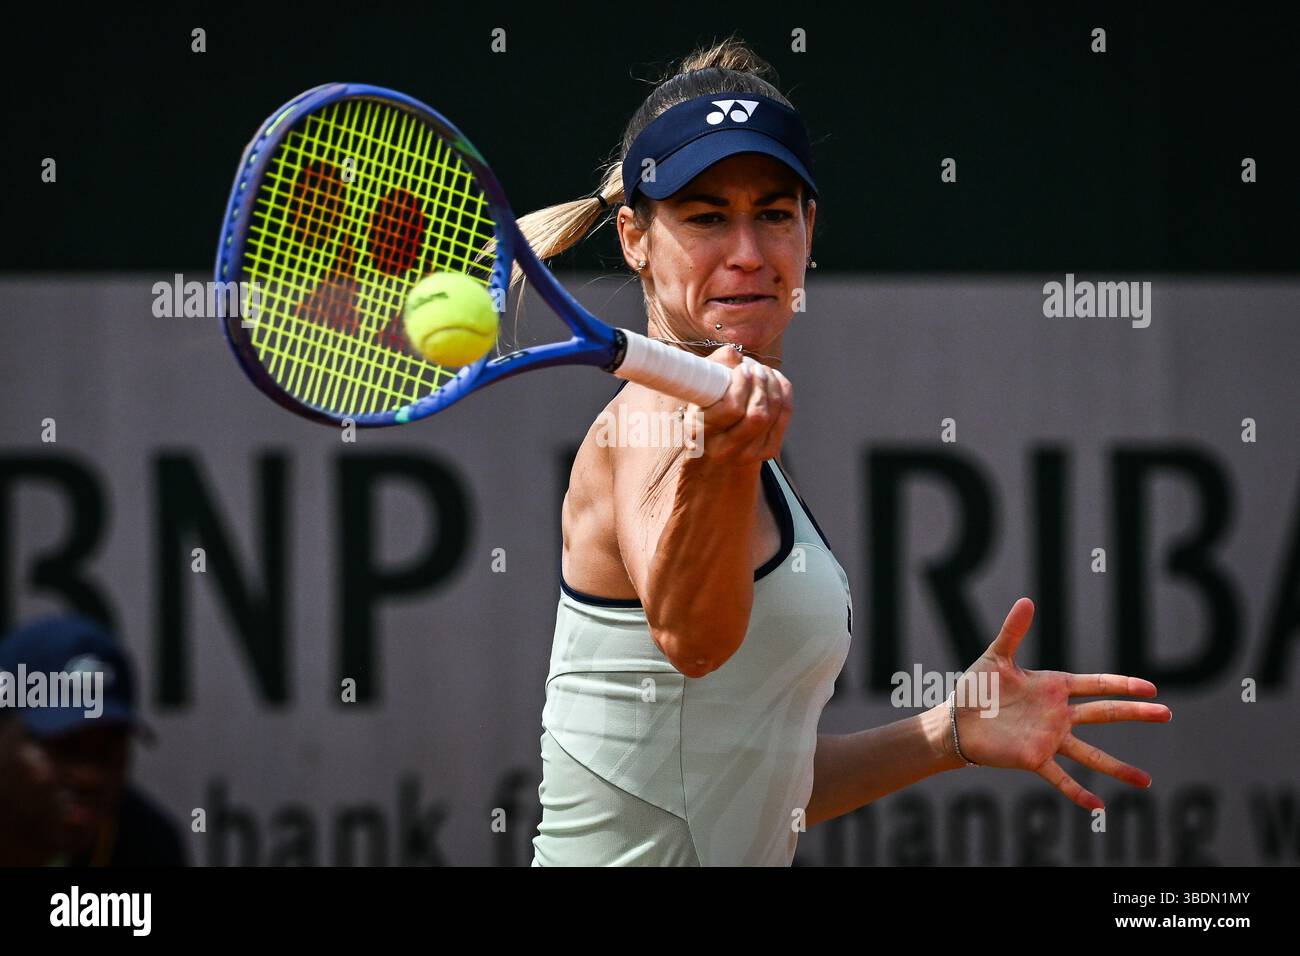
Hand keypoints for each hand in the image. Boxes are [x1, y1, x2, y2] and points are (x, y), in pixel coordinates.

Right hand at [685, 346, 790, 467]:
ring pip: (772, 415)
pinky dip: (783, 393)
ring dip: (772, 386)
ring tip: (763, 371)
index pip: (732, 408)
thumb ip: (713, 366)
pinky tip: (775, 380)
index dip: (741, 383)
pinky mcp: (767, 452)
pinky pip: (783, 417)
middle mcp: (724, 450)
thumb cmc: (702, 405)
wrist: (711, 439)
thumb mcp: (699, 387)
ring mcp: (748, 455)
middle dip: (761, 384)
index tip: (741, 368)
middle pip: (757, 415)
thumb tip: (734, 355)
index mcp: (700, 434)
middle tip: (755, 367)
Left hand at [949, 597, 1171, 809]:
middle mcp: (1057, 715)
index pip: (1096, 684)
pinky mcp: (1034, 758)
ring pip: (1091, 756)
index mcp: (1053, 687)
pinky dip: (1078, 792)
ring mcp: (1049, 738)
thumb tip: (1026, 600)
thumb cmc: (976, 688)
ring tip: (1146, 782)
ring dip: (1118, 768)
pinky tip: (1098, 807)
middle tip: (1167, 713)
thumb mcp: (996, 657)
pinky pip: (1061, 778)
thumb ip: (1013, 631)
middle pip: (1104, 713)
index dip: (1123, 685)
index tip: (1151, 688)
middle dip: (1135, 713)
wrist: (956, 721)